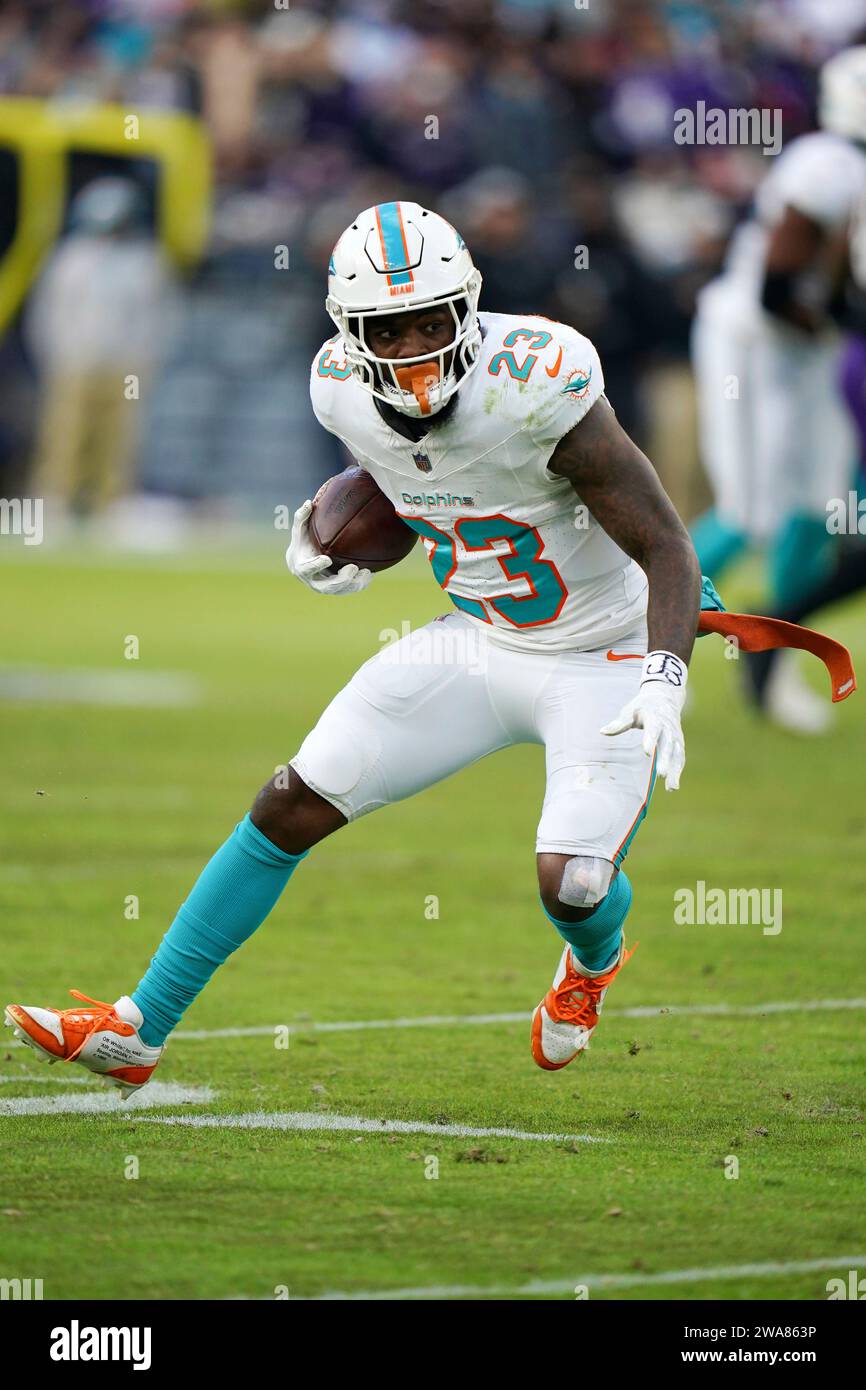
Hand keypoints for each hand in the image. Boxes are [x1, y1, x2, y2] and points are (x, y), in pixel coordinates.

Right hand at [285, 500, 372, 594]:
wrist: (302, 563)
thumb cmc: (303, 543)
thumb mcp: (300, 530)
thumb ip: (302, 517)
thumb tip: (309, 502)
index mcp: (302, 568)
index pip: (307, 569)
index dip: (316, 565)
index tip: (326, 559)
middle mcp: (314, 582)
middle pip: (327, 587)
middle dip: (341, 580)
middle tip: (352, 568)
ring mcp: (327, 588)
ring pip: (342, 591)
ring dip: (354, 584)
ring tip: (366, 572)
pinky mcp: (338, 589)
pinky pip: (350, 589)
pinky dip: (361, 584)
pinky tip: (370, 574)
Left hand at [600, 651, 686, 790]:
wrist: (664, 697)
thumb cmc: (642, 707)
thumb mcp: (630, 711)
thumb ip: (619, 723)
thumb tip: (602, 731)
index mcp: (655, 717)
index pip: (654, 729)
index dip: (650, 740)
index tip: (647, 753)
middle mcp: (668, 727)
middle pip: (668, 744)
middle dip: (665, 760)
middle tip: (661, 774)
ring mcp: (676, 736)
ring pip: (677, 754)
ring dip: (675, 770)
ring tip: (671, 788)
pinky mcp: (679, 743)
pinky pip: (680, 758)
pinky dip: (678, 771)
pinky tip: (672, 786)